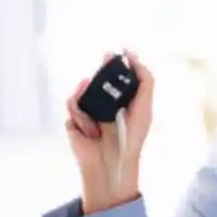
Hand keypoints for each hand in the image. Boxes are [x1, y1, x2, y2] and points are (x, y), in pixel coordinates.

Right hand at [65, 51, 153, 214]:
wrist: (112, 164)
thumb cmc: (132, 138)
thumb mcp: (144, 107)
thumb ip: (145, 82)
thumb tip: (134, 57)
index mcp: (122, 100)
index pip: (118, 75)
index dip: (118, 62)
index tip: (120, 51)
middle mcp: (104, 103)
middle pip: (97, 77)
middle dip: (101, 70)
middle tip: (105, 59)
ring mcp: (87, 111)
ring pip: (81, 89)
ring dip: (90, 99)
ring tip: (99, 121)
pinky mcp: (74, 121)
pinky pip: (72, 106)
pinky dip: (82, 116)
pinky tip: (90, 129)